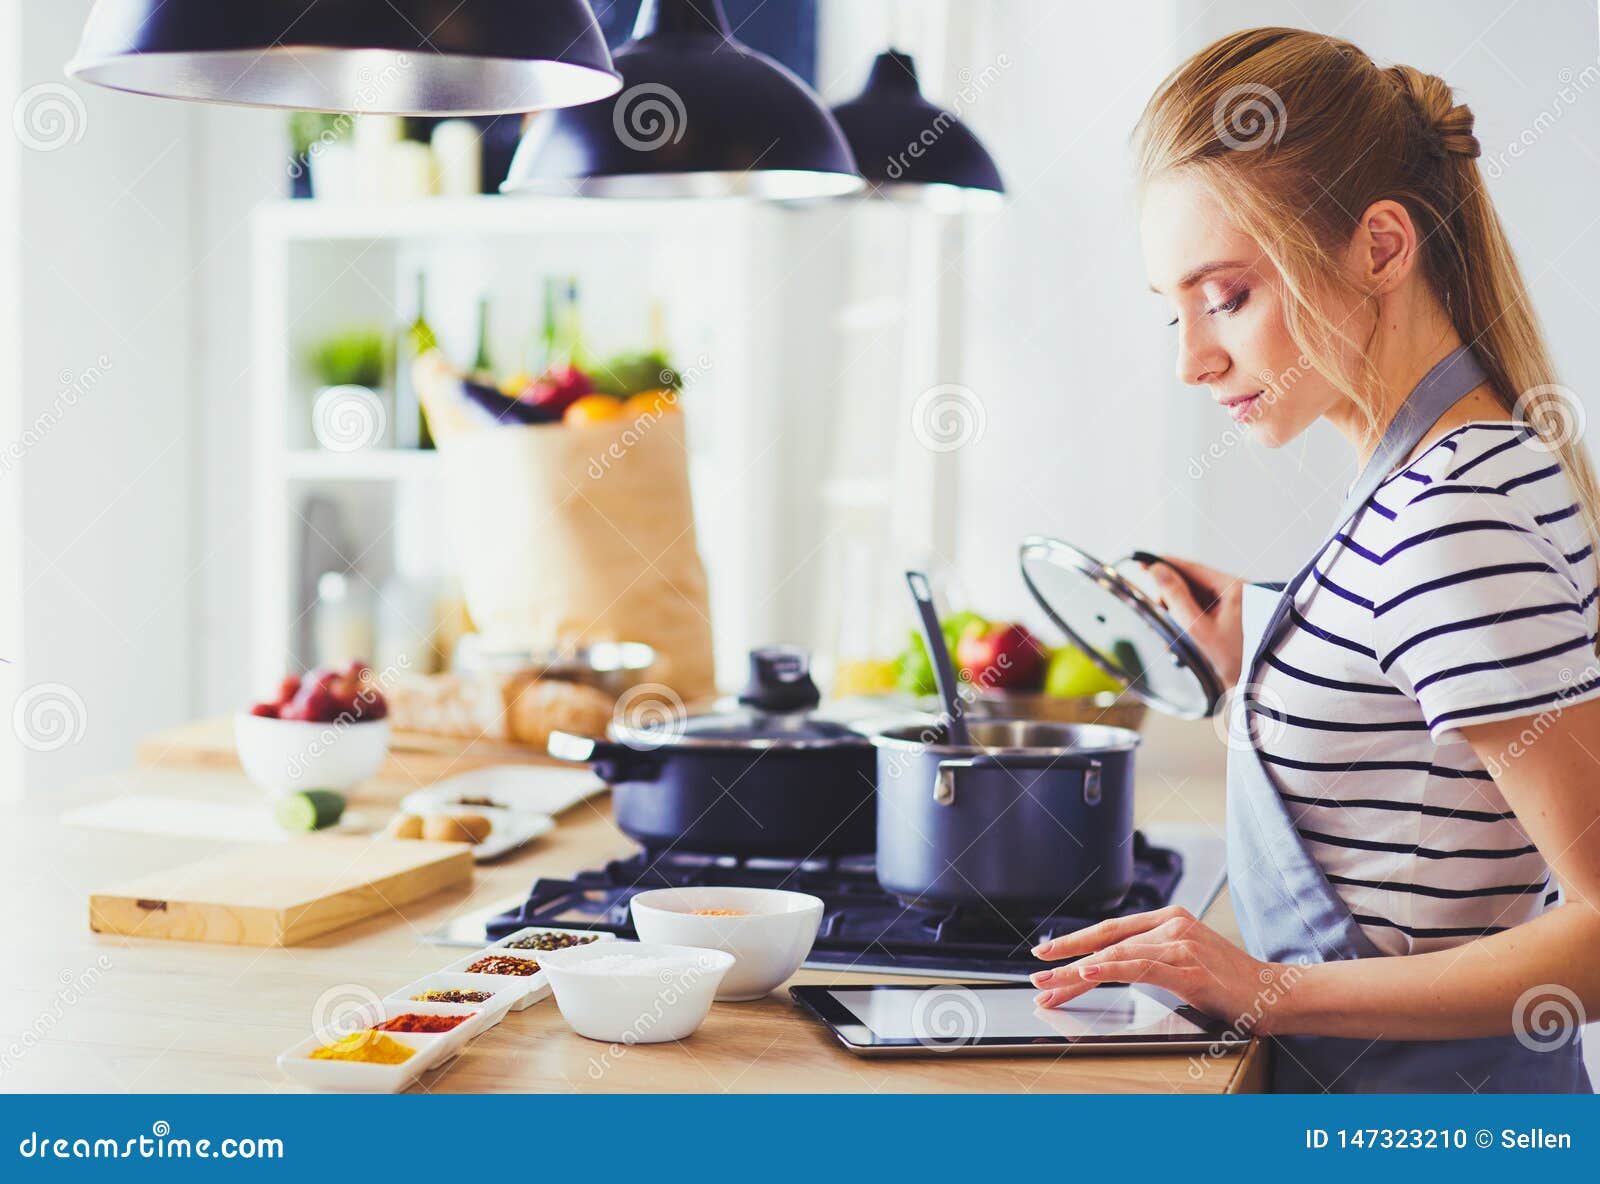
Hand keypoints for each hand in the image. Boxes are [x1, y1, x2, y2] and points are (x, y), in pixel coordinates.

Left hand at [1029, 906, 1291, 1032]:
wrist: (1274, 993)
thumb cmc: (1230, 982)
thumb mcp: (1186, 960)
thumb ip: (1153, 956)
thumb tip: (1110, 965)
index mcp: (1169, 919)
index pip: (1111, 929)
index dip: (1076, 940)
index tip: (1048, 954)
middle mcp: (1172, 925)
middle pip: (1107, 941)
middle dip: (1066, 957)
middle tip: (1037, 973)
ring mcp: (1181, 943)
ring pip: (1116, 954)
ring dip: (1077, 972)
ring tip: (1051, 985)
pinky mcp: (1189, 967)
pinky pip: (1141, 966)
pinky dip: (1111, 968)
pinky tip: (1088, 972)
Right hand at [1136, 555, 1244, 688]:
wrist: (1254, 687)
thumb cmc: (1232, 661)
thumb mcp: (1197, 628)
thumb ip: (1175, 596)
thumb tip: (1157, 570)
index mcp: (1234, 588)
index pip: (1192, 568)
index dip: (1165, 564)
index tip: (1142, 560)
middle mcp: (1237, 591)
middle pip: (1193, 583)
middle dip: (1172, 598)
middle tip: (1158, 613)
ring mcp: (1235, 604)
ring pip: (1196, 598)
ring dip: (1179, 613)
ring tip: (1173, 635)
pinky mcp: (1232, 616)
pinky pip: (1204, 610)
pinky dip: (1189, 621)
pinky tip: (1183, 637)